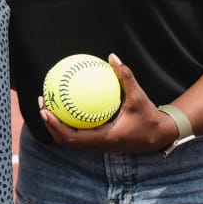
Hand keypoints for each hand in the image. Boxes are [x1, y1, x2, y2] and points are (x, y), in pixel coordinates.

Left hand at [37, 53, 176, 153]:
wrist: (159, 136)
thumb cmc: (149, 117)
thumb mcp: (139, 97)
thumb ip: (126, 77)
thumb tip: (112, 57)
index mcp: (104, 140)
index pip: (72, 137)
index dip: (55, 126)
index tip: (45, 110)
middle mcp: (98, 146)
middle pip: (65, 140)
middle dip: (50, 124)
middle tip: (43, 103)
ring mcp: (98, 146)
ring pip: (70, 139)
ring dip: (57, 125)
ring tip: (49, 104)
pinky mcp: (100, 143)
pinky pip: (79, 134)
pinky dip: (70, 123)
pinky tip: (69, 105)